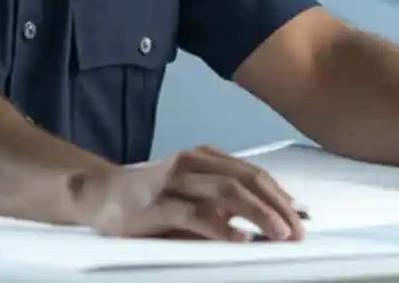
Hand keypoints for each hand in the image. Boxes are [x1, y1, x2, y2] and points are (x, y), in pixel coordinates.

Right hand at [76, 145, 305, 241]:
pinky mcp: (156, 203)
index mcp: (204, 158)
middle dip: (277, 205)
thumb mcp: (190, 199)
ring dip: (258, 213)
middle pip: (246, 179)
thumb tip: (265, 227)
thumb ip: (222, 207)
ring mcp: (174, 180)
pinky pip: (194, 213)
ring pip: (226, 192)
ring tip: (279, 233)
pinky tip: (238, 238)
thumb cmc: (147, 200)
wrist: (96, 193)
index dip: (280, 195)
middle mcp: (192, 163)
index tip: (302, 216)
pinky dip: (219, 226)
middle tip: (298, 230)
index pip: (252, 173)